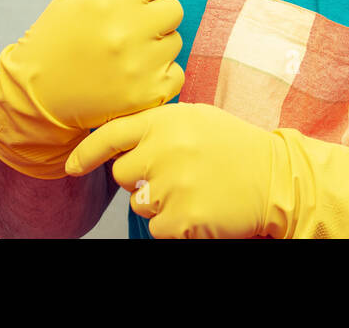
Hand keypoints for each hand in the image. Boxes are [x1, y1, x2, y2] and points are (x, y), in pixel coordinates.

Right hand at [0, 0, 185, 178]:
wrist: (38, 93)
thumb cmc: (59, 36)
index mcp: (108, 1)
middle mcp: (126, 32)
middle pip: (174, 9)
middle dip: (155, 13)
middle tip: (129, 25)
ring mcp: (138, 66)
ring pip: (175, 41)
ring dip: (156, 45)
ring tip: (124, 53)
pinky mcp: (147, 94)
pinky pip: (176, 74)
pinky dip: (159, 75)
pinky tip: (131, 75)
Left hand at [66, 102, 348, 238]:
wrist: (278, 177)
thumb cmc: (236, 147)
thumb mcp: (197, 119)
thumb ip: (159, 126)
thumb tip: (121, 143)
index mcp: (166, 120)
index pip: (111, 134)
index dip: (86, 152)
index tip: (70, 166)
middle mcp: (164, 149)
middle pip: (122, 175)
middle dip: (141, 179)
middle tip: (176, 175)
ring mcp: (173, 184)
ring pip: (140, 204)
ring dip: (160, 203)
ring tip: (195, 189)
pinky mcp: (183, 216)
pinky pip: (158, 229)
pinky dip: (176, 226)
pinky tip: (200, 209)